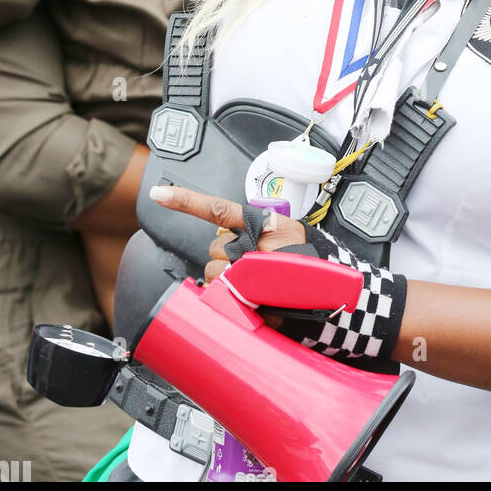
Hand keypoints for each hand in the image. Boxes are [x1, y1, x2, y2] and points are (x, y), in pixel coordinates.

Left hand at [148, 184, 305, 282]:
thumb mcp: (283, 231)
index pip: (217, 209)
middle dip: (227, 258)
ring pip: (215, 273)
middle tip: (254, 265)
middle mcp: (253, 244)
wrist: (332, 286)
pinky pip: (222, 295)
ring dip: (228, 279)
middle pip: (215, 249)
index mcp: (261, 222)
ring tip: (256, 282)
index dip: (186, 201)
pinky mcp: (253, 296)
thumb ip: (252, 230)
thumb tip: (223, 241)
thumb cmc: (303, 258)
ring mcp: (252, 271)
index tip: (157, 193)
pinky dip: (232, 297)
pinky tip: (252, 297)